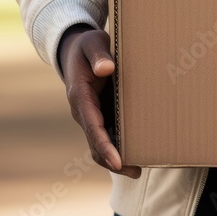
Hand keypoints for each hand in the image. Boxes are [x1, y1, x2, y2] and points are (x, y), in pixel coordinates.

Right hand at [58, 25, 139, 177]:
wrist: (75, 50)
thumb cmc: (87, 46)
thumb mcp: (91, 43)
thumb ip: (98, 54)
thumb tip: (106, 68)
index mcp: (80, 96)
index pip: (93, 127)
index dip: (105, 146)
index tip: (117, 162)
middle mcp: (83, 112)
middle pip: (96, 144)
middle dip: (113, 160)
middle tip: (136, 172)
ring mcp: (91, 116)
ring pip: (101, 144)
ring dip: (118, 158)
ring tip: (141, 168)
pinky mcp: (101, 115)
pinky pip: (109, 135)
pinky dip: (121, 146)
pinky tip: (140, 151)